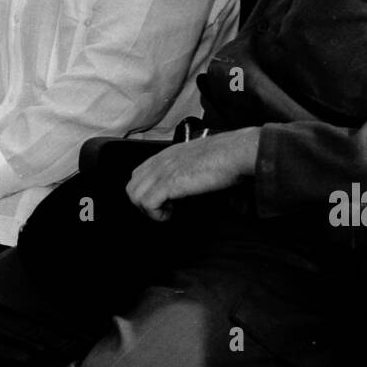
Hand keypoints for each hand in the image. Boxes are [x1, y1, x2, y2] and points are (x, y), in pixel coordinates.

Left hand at [125, 128, 259, 221]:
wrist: (234, 152)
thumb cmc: (226, 156)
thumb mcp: (199, 158)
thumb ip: (187, 166)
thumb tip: (189, 180)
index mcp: (168, 154)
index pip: (139, 173)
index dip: (147, 191)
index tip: (164, 200)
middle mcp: (161, 160)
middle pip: (132, 185)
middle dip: (143, 203)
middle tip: (163, 209)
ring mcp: (163, 170)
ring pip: (134, 195)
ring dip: (148, 210)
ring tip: (167, 212)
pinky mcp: (170, 182)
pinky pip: (147, 203)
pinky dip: (156, 214)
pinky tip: (170, 214)